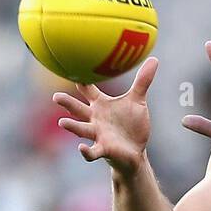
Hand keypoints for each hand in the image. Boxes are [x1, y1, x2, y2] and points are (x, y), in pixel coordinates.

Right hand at [53, 57, 157, 176]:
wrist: (136, 151)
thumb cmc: (132, 125)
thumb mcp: (138, 101)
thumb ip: (143, 81)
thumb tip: (154, 59)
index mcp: (101, 105)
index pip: (87, 89)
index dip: (80, 78)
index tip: (70, 66)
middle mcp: (95, 119)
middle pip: (78, 109)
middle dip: (67, 103)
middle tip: (55, 96)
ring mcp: (98, 134)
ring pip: (82, 129)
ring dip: (72, 126)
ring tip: (62, 123)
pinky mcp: (104, 149)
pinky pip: (93, 151)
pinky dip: (87, 151)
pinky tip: (81, 148)